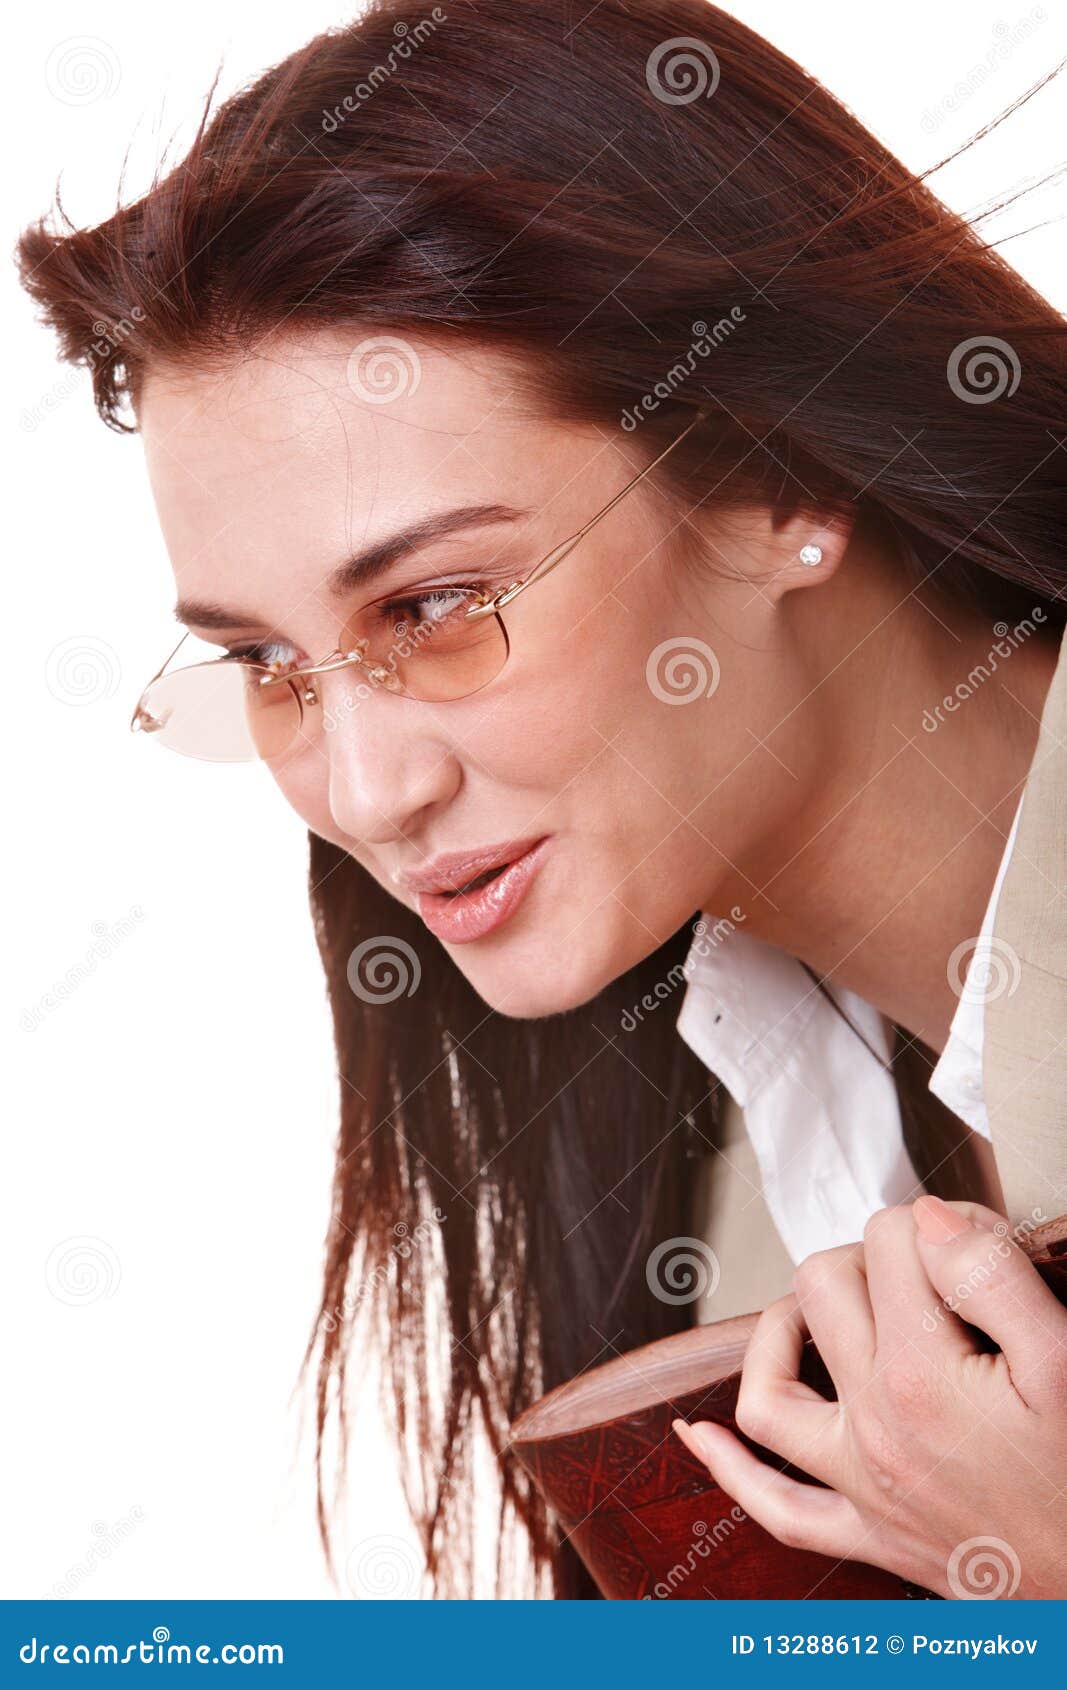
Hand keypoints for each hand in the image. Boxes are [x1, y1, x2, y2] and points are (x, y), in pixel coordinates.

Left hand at [672, 1196, 1066, 1597]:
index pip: (891, 1244)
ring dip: (782, 1334)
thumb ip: (992, 1277)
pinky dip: (733, 1470)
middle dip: (866, 1257)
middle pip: (822, 1291)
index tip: (976, 1241)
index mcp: (922, 1377)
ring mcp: (864, 1487)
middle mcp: (875, 1428)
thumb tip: (927, 1220)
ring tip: (824, 1309)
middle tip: (921, 1268)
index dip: (937, 1221)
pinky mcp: (872, 1535)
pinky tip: (700, 1437)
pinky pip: (779, 1508)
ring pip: (771, 1393)